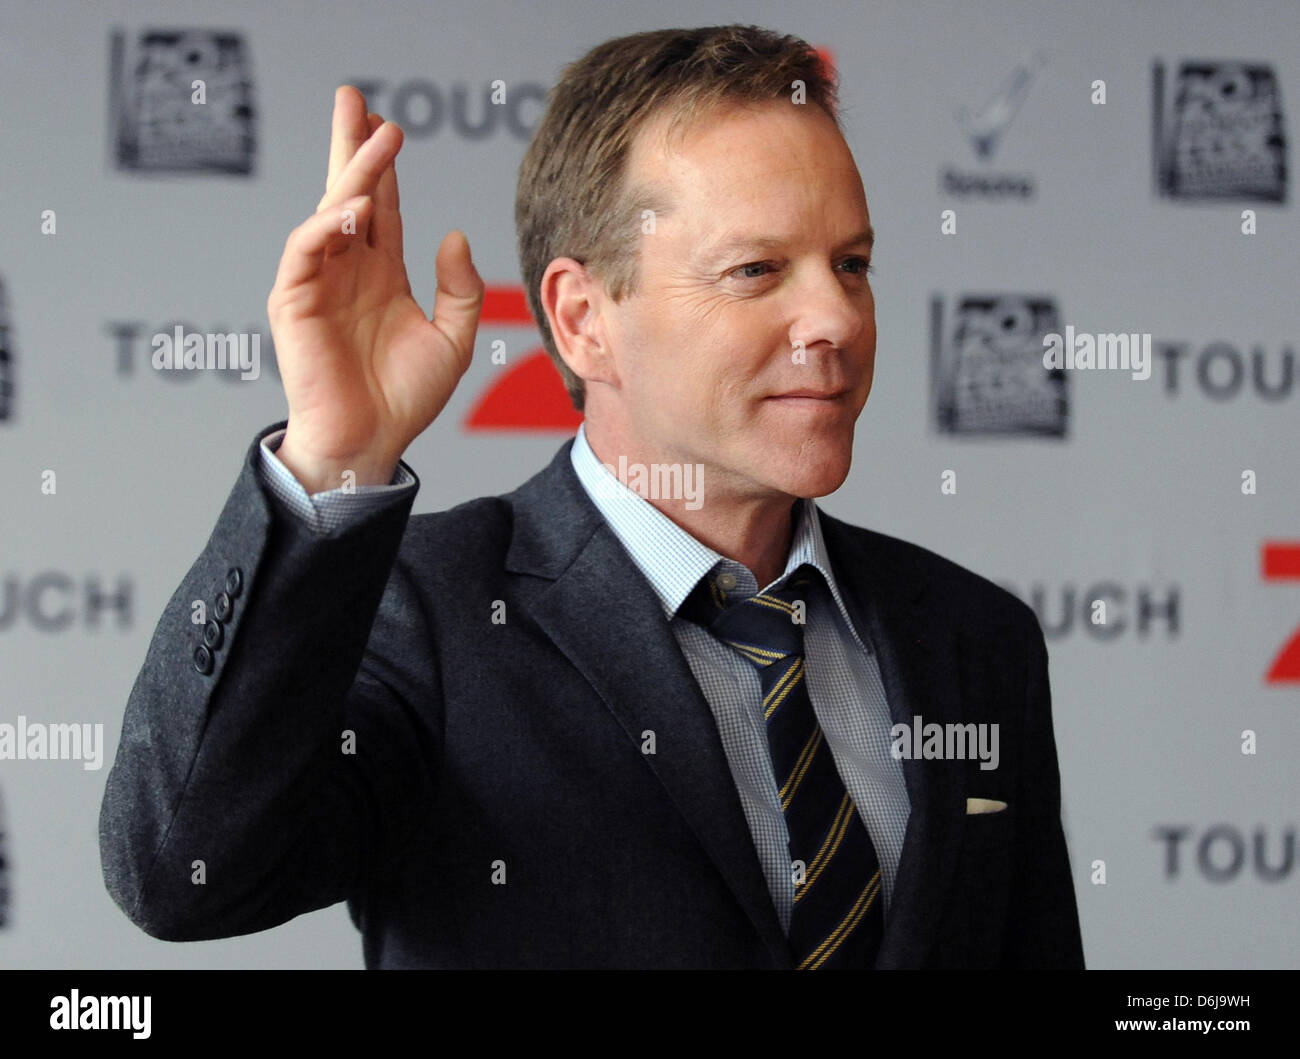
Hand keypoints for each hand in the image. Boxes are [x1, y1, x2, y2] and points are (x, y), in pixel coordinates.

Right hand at [266, 85, 484, 491]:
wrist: (370, 443)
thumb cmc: (404, 398)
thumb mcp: (451, 339)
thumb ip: (459, 288)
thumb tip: (455, 236)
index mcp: (381, 275)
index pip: (382, 207)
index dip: (383, 166)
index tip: (389, 124)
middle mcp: (348, 271)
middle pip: (348, 194)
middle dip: (350, 146)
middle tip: (356, 99)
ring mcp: (317, 284)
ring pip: (329, 215)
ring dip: (350, 176)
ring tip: (374, 143)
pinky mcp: (293, 303)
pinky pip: (305, 252)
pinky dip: (326, 226)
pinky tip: (351, 207)